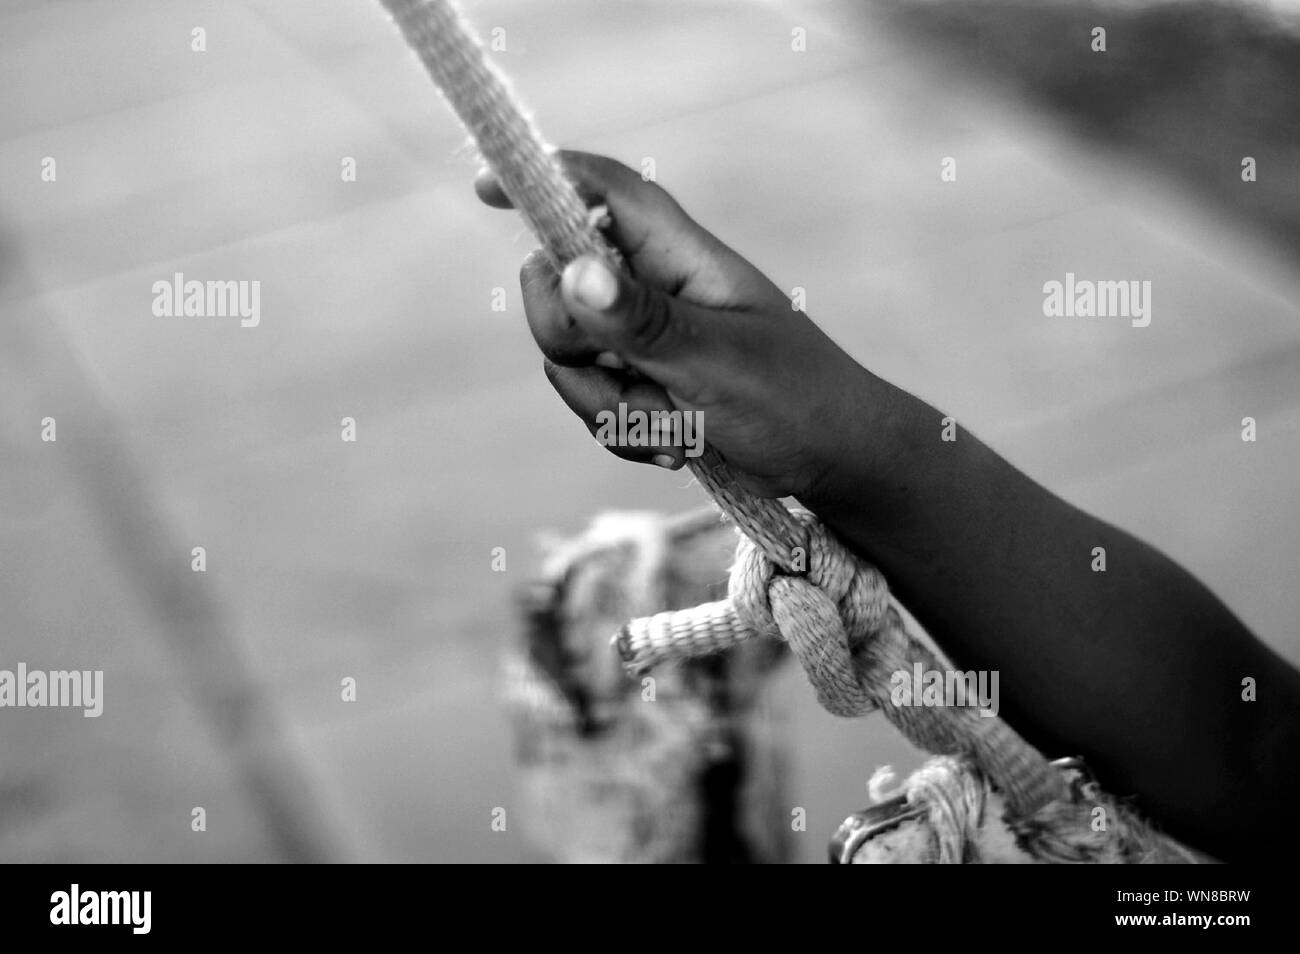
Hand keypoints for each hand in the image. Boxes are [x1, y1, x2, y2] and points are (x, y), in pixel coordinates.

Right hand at [475, 151, 874, 501]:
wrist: (834, 465)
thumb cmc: (797, 400)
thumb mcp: (720, 362)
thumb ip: (644, 322)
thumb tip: (573, 273)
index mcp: (681, 259)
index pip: (607, 194)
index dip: (549, 179)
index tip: (485, 188)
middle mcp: (655, 291)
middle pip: (560, 288)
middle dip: (576, 345)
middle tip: (623, 374)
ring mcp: (647, 341)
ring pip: (571, 360)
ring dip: (612, 406)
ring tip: (677, 426)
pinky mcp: (645, 386)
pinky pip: (594, 404)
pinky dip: (626, 433)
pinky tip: (678, 447)